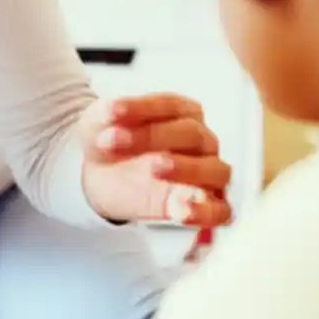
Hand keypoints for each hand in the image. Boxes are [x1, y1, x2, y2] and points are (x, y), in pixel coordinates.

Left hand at [79, 94, 232, 225]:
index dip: (140, 108)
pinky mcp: (208, 207)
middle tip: (113, 142)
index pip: (170, 106)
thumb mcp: (98, 124)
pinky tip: (183, 212)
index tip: (111, 112)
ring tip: (154, 168)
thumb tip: (110, 111)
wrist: (100, 176)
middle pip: (191, 134)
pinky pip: (220, 211)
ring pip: (215, 170)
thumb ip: (106, 115)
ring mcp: (209, 173)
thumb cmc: (110, 144)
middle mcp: (201, 140)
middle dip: (150, 137)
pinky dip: (206, 211)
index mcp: (181, 112)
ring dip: (186, 169)